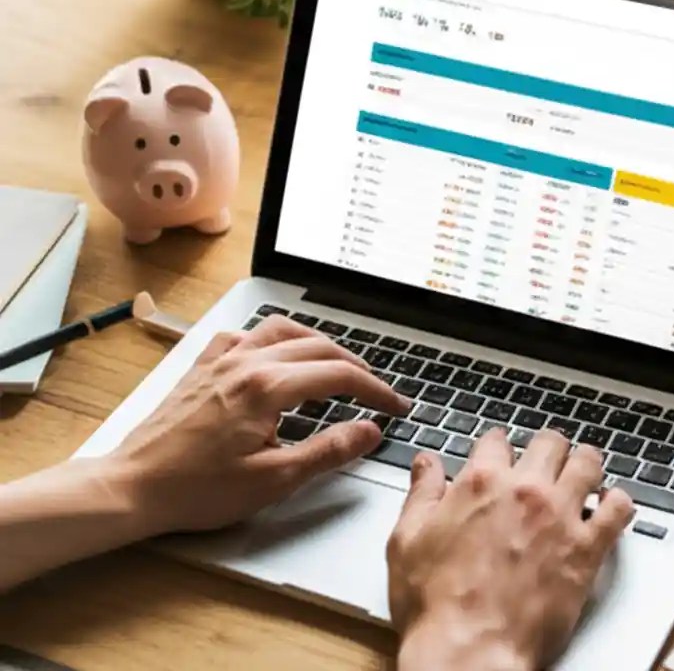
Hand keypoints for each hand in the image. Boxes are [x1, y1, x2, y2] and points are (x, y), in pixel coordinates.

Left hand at [109, 315, 410, 535]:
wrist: (132, 487)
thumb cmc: (196, 489)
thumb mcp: (275, 479)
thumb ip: (329, 451)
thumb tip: (368, 431)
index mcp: (267, 388)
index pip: (340, 375)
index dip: (376, 390)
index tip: (395, 407)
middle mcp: (245, 364)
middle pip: (318, 346)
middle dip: (356, 367)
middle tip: (376, 392)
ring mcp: (221, 361)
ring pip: (282, 330)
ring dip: (317, 344)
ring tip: (336, 365)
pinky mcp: (202, 368)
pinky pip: (244, 336)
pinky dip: (271, 340)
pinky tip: (275, 357)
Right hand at [388, 428, 633, 670]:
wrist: (469, 650)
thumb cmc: (436, 606)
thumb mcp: (407, 541)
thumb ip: (421, 494)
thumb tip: (426, 464)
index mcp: (481, 483)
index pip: (497, 441)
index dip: (499, 447)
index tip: (503, 454)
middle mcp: (525, 491)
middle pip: (550, 443)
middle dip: (549, 449)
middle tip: (548, 461)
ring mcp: (560, 517)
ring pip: (589, 464)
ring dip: (586, 466)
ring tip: (584, 476)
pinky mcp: (587, 549)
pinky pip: (619, 509)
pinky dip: (619, 502)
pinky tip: (611, 507)